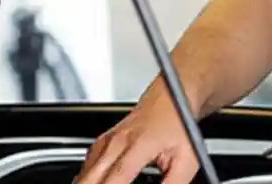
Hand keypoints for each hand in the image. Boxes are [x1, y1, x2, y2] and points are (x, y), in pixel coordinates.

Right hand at [75, 98, 199, 183]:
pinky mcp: (102, 142)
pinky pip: (87, 166)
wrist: (172, 96)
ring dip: (90, 183)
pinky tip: (99, 181)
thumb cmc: (180, 124)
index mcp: (137, 145)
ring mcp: (106, 141)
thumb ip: (173, 183)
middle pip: (90, 178)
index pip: (114, 180)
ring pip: (84, 173)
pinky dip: (91, 178)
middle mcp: (116, 142)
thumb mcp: (186, 160)